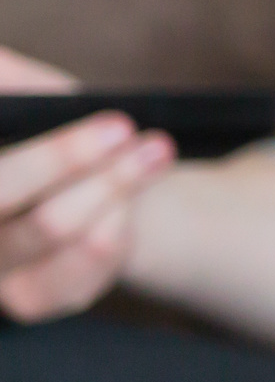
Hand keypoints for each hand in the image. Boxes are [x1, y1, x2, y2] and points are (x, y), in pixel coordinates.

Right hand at [1, 48, 176, 322]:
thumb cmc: (49, 131)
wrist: (102, 187)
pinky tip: (129, 203)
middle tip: (121, 127)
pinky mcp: (28, 303)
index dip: (41, 154)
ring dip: (111, 182)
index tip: (94, 120)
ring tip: (153, 150)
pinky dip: (116, 226)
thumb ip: (7, 78)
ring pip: (50, 225)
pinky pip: (79, 267)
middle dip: (64, 156)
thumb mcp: (26, 93)